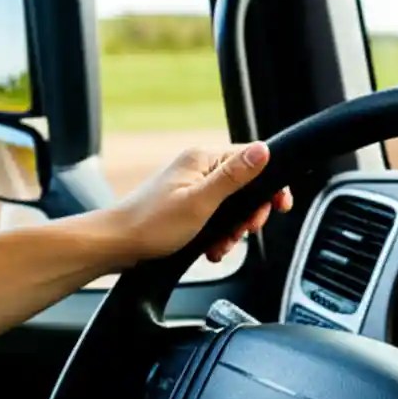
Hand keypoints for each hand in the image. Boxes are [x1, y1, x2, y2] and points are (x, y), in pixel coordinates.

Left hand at [109, 142, 291, 264]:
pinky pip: (216, 217)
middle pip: (245, 185)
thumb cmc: (152, 224)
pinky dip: (218, 234)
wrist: (117, 245)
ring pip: (231, 205)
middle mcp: (198, 168)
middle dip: (248, 214)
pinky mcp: (187, 206)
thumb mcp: (201, 201)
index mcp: (203, 159)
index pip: (252, 159)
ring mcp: (192, 187)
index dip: (269, 184)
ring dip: (232, 229)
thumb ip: (234, 176)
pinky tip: (211, 247)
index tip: (280, 205)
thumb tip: (264, 151)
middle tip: (243, 231)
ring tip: (221, 245)